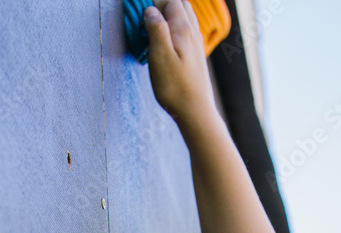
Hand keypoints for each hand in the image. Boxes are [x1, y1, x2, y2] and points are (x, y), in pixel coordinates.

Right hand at [143, 1, 217, 128]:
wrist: (195, 112)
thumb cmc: (175, 87)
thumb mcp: (159, 54)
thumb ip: (156, 28)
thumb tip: (151, 10)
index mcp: (183, 29)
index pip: (171, 1)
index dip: (156, 3)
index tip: (143, 15)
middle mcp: (193, 34)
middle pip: (181, 6)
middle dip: (164, 6)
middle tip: (149, 18)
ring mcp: (197, 46)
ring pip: (186, 19)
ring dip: (171, 17)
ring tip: (157, 27)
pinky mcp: (196, 58)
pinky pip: (187, 34)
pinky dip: (177, 30)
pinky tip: (169, 43)